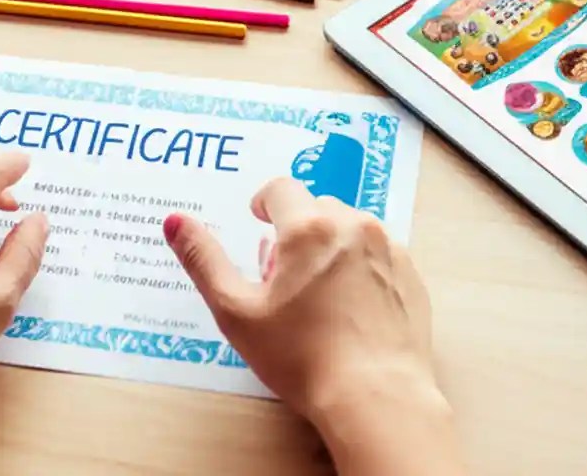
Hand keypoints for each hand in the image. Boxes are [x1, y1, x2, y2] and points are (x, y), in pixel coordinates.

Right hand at [164, 178, 462, 474]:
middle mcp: (354, 226)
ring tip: (318, 293)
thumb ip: (203, 260)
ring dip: (331, 245)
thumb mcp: (236, 311)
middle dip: (296, 230)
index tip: (258, 221)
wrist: (377, 397)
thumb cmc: (302, 357)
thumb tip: (175, 221)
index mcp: (307, 227)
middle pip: (316, 208)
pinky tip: (350, 308)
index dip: (263, 203)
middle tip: (283, 274)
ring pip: (350, 228)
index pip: (280, 189)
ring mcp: (389, 249)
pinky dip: (361, 267)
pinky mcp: (412, 275)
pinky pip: (379, 254)